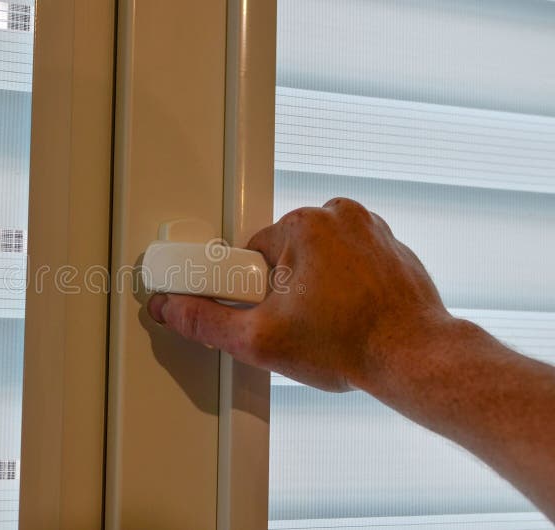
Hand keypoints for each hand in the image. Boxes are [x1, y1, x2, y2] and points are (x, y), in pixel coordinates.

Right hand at [147, 197, 452, 390]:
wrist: (415, 358)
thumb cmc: (350, 345)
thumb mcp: (260, 340)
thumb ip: (206, 322)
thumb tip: (172, 309)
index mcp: (303, 225)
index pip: (249, 253)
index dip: (251, 290)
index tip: (267, 311)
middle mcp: (338, 216)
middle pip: (283, 254)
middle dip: (283, 290)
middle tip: (299, 323)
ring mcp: (370, 228)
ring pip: (316, 258)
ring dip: (313, 286)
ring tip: (328, 320)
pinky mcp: (390, 246)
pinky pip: (347, 260)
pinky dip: (343, 283)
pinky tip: (349, 313)